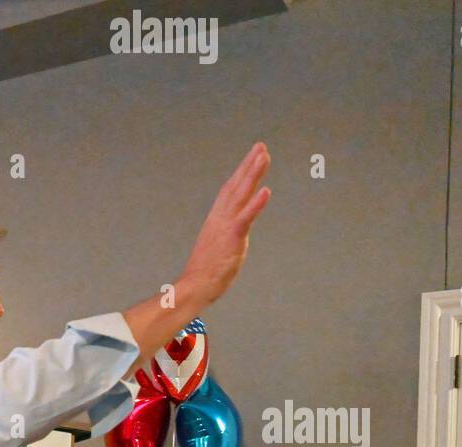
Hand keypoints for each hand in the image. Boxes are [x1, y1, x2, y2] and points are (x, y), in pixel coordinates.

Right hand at [178, 141, 270, 307]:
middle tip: (261, 146)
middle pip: (236, 185)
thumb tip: (235, 227)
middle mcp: (220, 217)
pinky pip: (246, 218)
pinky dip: (256, 204)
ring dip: (253, 175)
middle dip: (249, 164)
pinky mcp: (232, 238)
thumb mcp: (217, 244)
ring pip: (241, 195)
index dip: (242, 171)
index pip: (230, 189)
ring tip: (264, 157)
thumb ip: (227, 231)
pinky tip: (266, 191)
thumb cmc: (206, 270)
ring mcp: (226, 226)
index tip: (253, 155)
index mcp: (217, 218)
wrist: (195, 286)